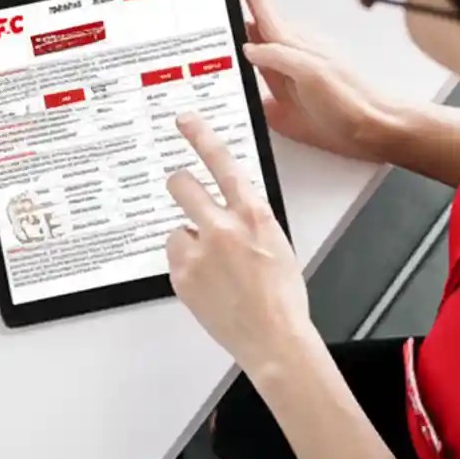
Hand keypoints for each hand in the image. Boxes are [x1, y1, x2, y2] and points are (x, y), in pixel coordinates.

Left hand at [165, 113, 320, 373]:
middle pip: (181, 185)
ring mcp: (199, 253)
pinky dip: (188, 268)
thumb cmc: (282, 296)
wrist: (273, 338)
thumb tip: (230, 208)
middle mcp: (223, 228)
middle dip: (180, 185)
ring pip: (177, 230)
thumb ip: (250, 219)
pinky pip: (177, 260)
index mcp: (254, 215)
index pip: (223, 163)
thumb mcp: (277, 243)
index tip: (186, 121)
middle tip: (183, 191)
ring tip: (213, 267)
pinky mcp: (182, 277)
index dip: (202, 137)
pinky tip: (209, 284)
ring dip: (189, 241)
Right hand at [233, 0, 397, 161]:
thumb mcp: (312, 75)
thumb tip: (249, 48)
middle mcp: (287, 54)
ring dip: (233, 42)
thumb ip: (279, 58)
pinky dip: (242, 75)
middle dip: (230, 10)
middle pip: (252, 26)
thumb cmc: (350, 100)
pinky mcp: (285, 99)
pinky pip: (256, 81)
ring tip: (212, 31)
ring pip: (252, 52)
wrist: (372, 129)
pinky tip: (233, 80)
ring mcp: (286, 74)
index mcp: (291, 44)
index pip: (262, 6)